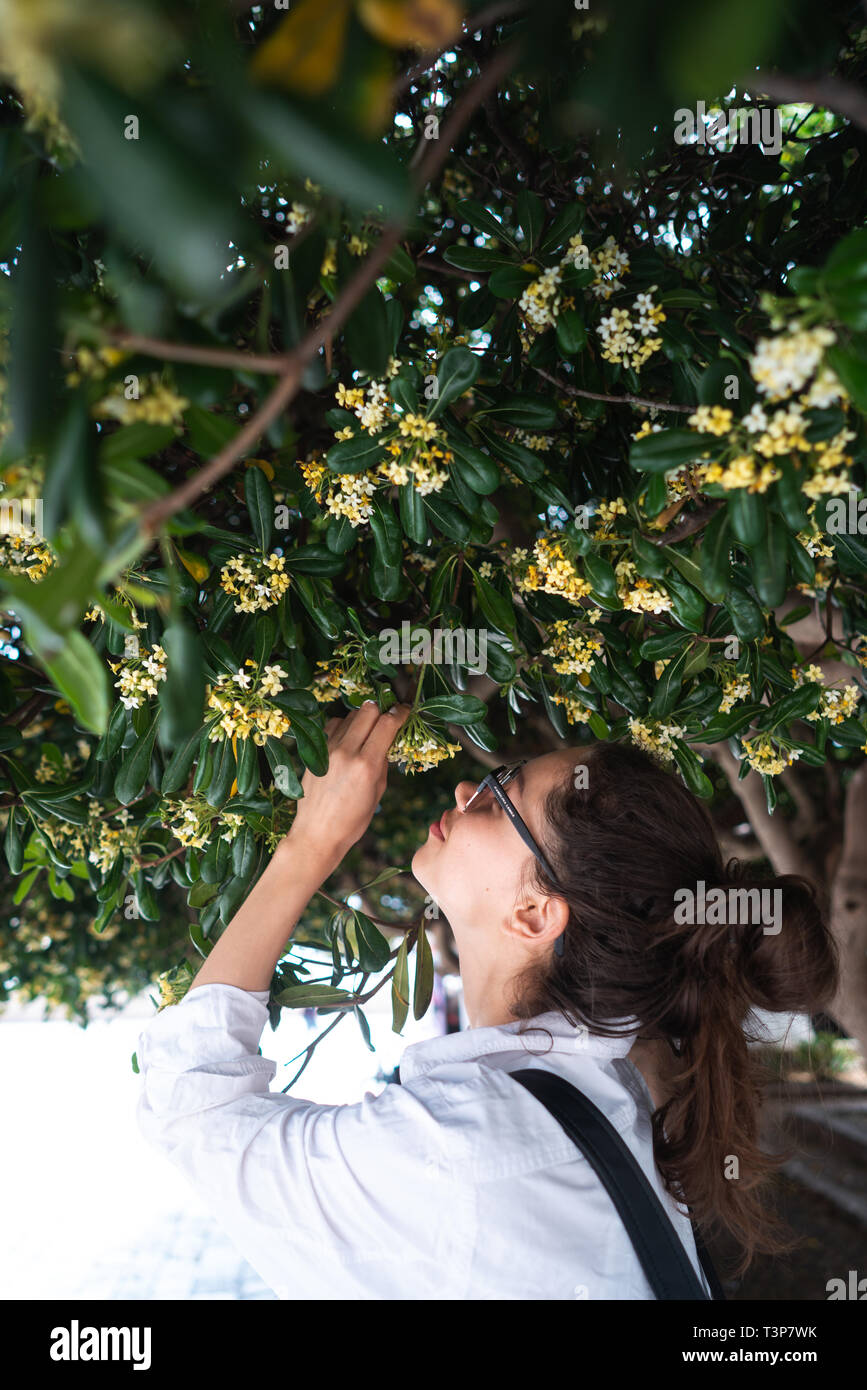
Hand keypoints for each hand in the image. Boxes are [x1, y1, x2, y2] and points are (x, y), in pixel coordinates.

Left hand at [284, 701, 410, 871]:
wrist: (317, 833)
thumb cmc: (352, 820)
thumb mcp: (377, 792)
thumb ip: (382, 762)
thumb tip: (386, 740)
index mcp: (366, 765)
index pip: (387, 723)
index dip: (400, 713)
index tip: (405, 711)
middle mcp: (346, 752)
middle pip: (368, 709)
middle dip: (382, 711)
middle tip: (387, 719)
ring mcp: (328, 749)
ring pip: (350, 714)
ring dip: (363, 718)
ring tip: (368, 732)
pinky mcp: (316, 751)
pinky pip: (333, 724)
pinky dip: (345, 725)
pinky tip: (349, 738)